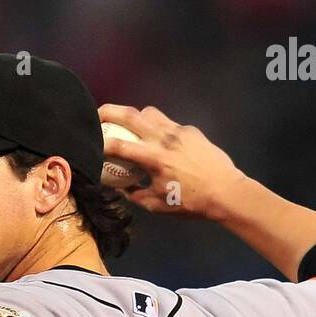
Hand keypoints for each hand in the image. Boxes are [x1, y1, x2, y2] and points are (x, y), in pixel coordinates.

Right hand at [98, 104, 245, 219]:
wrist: (226, 192)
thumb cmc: (190, 203)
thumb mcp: (157, 205)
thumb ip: (135, 195)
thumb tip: (121, 188)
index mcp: (154, 158)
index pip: (119, 146)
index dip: (100, 144)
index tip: (89, 145)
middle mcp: (164, 138)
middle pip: (130, 114)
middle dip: (109, 111)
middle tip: (98, 116)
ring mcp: (178, 131)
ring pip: (149, 113)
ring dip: (135, 117)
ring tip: (129, 128)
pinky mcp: (190, 130)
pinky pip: (167, 124)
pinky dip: (157, 129)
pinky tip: (159, 143)